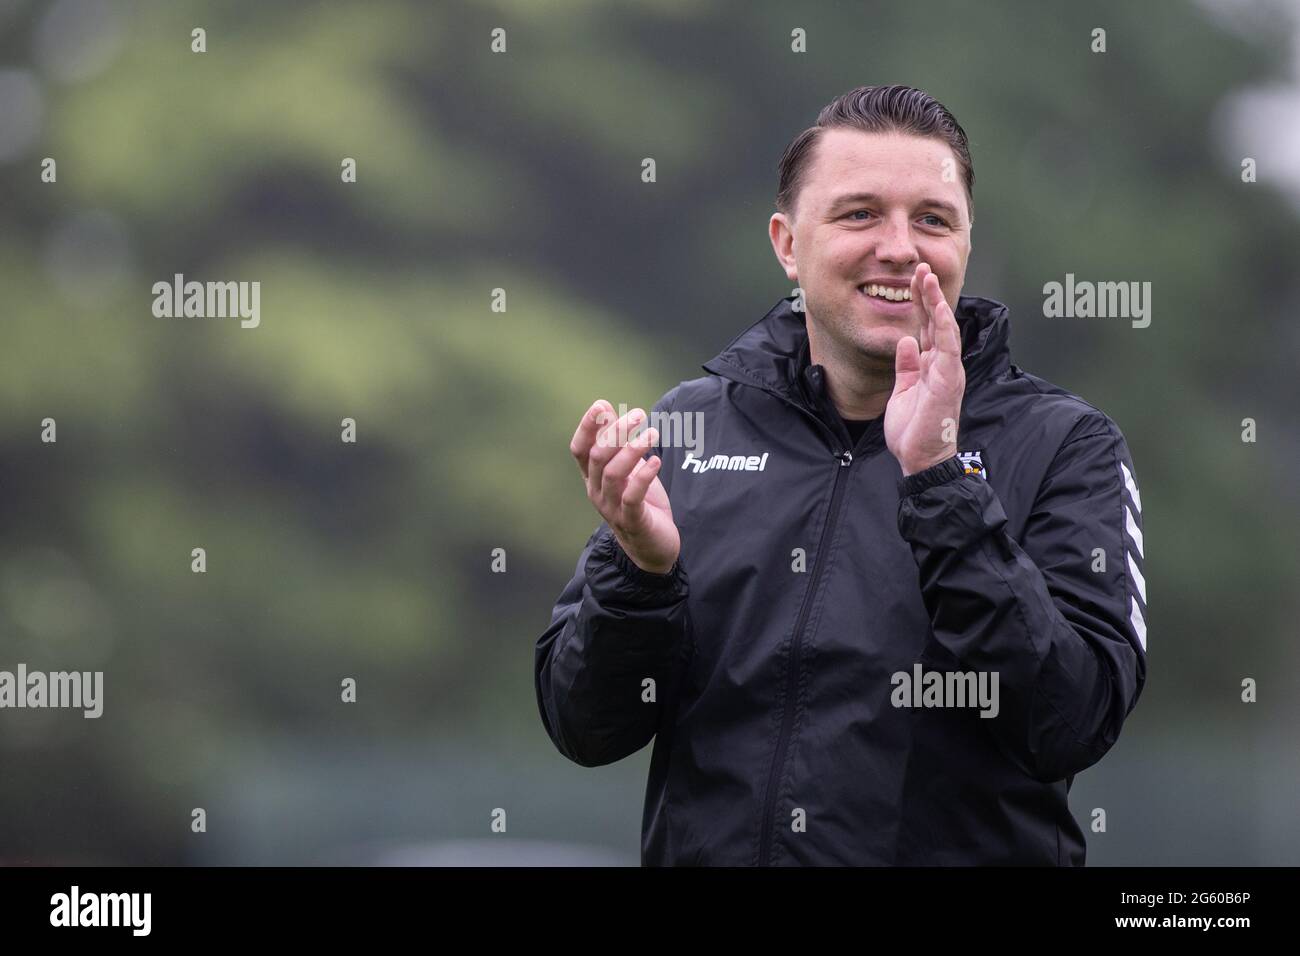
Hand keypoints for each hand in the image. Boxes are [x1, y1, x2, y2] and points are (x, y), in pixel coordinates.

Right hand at [570, 400, 680, 574]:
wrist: (653, 547)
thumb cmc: (640, 503)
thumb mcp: (628, 470)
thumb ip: (618, 446)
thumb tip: (609, 411)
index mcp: (592, 478)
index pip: (579, 449)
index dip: (587, 426)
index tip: (601, 405)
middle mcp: (596, 492)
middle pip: (597, 457)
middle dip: (616, 431)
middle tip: (638, 414)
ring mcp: (611, 508)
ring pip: (612, 474)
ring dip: (631, 449)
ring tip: (652, 433)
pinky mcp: (632, 521)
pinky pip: (632, 496)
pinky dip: (643, 476)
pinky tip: (656, 461)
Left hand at [884, 263, 965, 476]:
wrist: (920, 459)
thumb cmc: (913, 430)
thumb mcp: (903, 390)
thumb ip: (906, 365)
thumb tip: (905, 340)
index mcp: (930, 366)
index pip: (925, 327)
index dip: (919, 303)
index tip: (912, 279)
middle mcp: (942, 365)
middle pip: (935, 322)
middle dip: (927, 294)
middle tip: (919, 267)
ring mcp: (947, 372)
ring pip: (944, 329)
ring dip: (936, 302)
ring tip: (927, 278)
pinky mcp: (948, 381)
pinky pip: (948, 350)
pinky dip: (944, 328)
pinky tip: (938, 309)